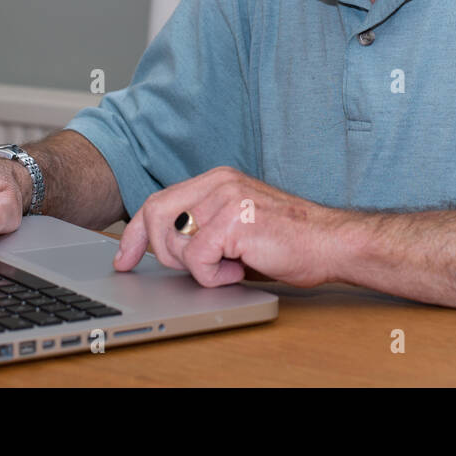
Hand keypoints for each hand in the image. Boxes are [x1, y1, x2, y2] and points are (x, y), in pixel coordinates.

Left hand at [113, 166, 340, 286]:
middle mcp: (219, 182)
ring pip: (174, 242)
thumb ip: (203, 225)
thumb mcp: (237, 224)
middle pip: (155, 215)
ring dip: (196, 266)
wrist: (331, 242)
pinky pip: (197, 260)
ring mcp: (226, 198)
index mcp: (217, 179)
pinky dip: (213, 276)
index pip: (158, 200)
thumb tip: (163, 248)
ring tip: (229, 265)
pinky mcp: (234, 220)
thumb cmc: (290, 240)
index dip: (135, 233)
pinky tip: (239, 269)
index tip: (124, 258)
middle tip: (194, 269)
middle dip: (162, 253)